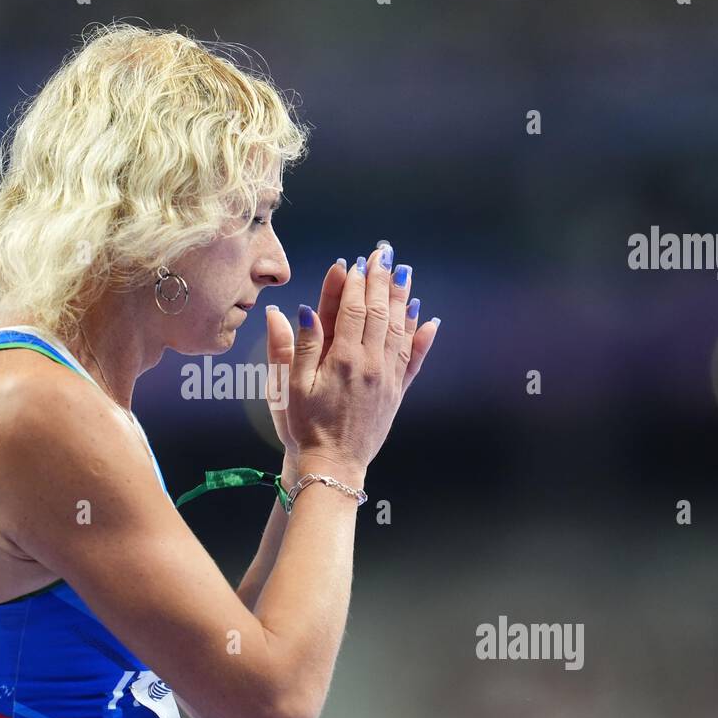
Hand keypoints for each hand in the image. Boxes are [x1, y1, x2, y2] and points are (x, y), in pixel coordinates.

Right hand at [265, 243, 437, 475]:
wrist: (333, 464)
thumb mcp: (289, 386)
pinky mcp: (396, 393)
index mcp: (341, 360)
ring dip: (401, 298)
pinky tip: (427, 318)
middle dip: (381, 280)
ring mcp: (386, 378)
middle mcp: (369, 364)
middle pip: (378, 312)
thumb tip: (298, 309)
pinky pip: (414, 360)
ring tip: (404, 273)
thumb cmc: (305, 426)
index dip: (353, 283)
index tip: (355, 262)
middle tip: (384, 253)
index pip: (351, 310)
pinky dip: (422, 337)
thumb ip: (296, 346)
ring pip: (398, 329)